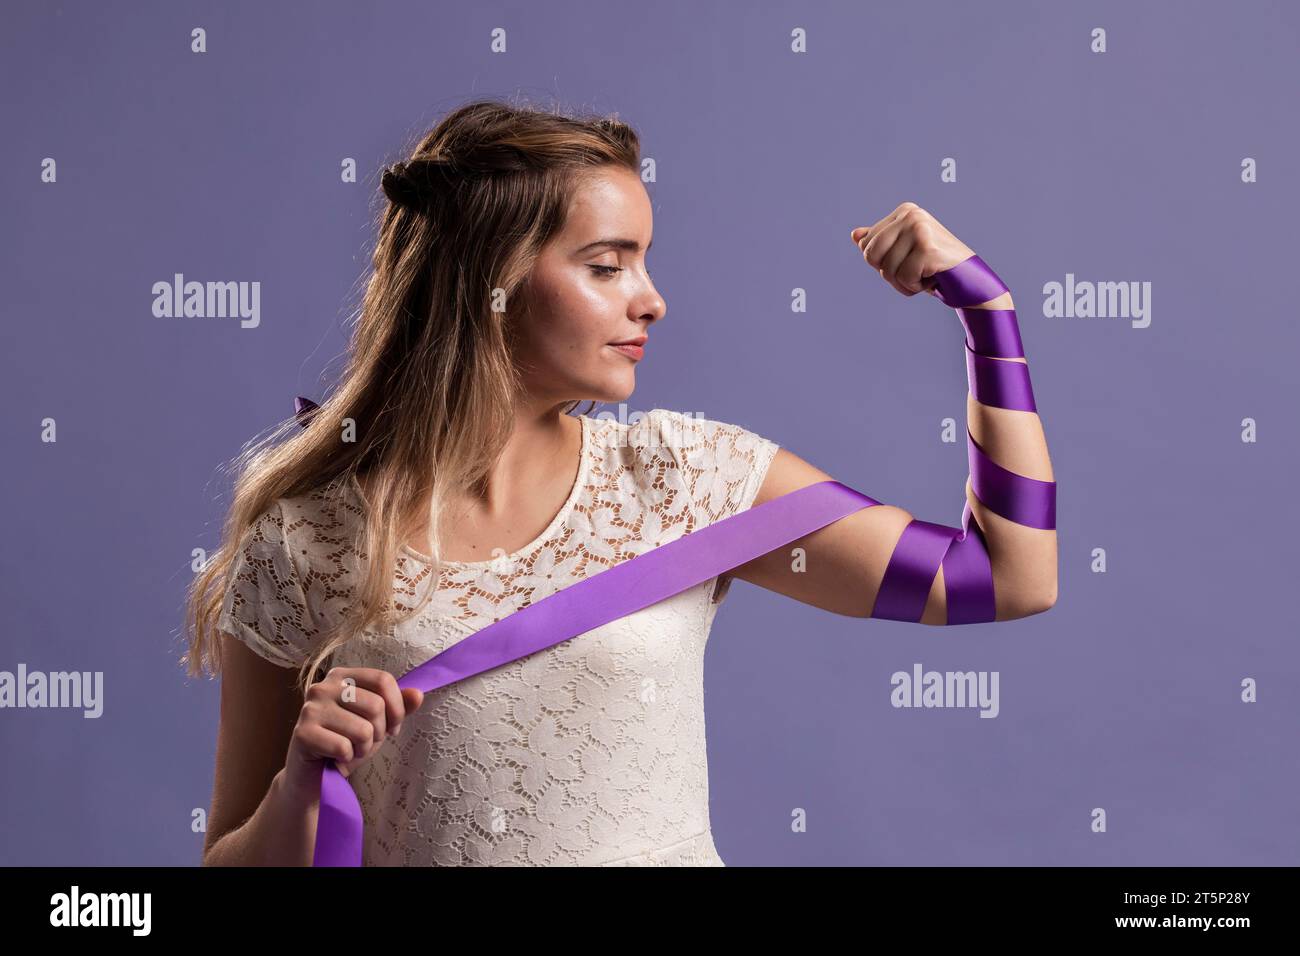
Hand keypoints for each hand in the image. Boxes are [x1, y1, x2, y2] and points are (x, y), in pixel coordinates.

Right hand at [282, 666, 424, 796]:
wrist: (314, 777)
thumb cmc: (346, 744)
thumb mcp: (377, 723)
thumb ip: (398, 707)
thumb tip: (418, 694)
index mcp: (342, 676)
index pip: (383, 680)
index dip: (397, 707)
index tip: (392, 727)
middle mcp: (323, 687)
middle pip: (376, 705)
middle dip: (379, 732)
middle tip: (365, 742)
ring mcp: (310, 709)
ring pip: (362, 729)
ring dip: (363, 748)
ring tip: (350, 749)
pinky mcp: (302, 734)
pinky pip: (343, 747)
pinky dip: (346, 758)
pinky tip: (336, 757)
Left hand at [850, 202, 975, 297]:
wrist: (969, 280)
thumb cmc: (934, 267)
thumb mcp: (903, 253)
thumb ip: (881, 243)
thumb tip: (855, 235)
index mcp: (904, 211)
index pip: (866, 246)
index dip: (882, 264)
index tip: (907, 261)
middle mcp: (911, 214)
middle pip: (870, 256)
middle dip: (888, 274)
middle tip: (913, 271)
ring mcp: (919, 228)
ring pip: (886, 269)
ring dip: (904, 283)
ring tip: (925, 274)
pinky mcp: (927, 247)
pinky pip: (903, 277)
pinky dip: (915, 287)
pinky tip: (932, 278)